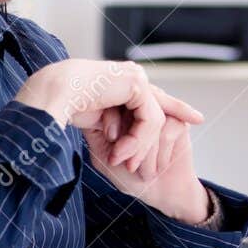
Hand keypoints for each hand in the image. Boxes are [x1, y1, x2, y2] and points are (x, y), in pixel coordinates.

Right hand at [16, 59, 202, 176]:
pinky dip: (137, 139)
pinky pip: (149, 119)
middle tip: (144, 170)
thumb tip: (129, 143)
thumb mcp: (97, 125)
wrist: (50, 95)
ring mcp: (136, 78)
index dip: (176, 108)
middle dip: (157, 140)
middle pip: (158, 111)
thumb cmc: (64, 110)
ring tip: (120, 161)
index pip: (153, 100)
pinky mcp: (135, 84)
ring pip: (154, 120)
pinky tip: (121, 152)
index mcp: (123, 82)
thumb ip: (119, 128)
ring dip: (138, 146)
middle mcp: (133, 77)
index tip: (196, 118)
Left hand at [87, 111, 209, 224]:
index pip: (111, 102)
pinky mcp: (179, 121)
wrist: (159, 193)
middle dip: (131, 143)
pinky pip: (166, 132)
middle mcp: (139, 106)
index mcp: (116, 110)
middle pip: (132, 109)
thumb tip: (97, 108)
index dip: (111, 125)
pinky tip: (158, 165)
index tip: (113, 155)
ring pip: (151, 122)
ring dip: (146, 155)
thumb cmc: (128, 175)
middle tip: (129, 166)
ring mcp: (161, 111)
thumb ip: (97, 130)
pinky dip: (160, 156)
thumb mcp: (103, 154)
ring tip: (144, 170)